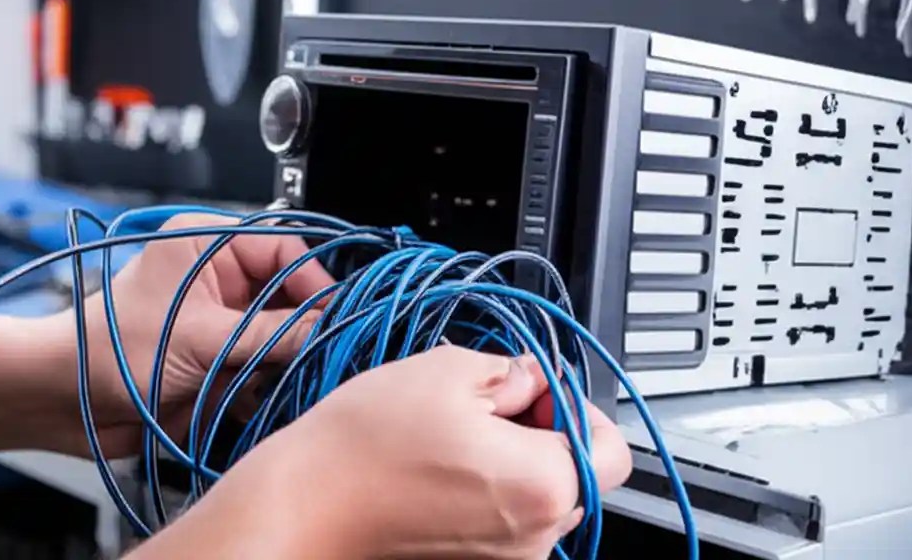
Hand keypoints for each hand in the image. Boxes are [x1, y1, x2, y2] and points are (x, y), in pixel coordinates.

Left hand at [70, 212, 334, 456]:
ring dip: (288, 359)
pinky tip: (267, 398)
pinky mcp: (217, 358)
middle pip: (288, 293)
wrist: (65, 401)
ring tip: (295, 378)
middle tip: (325, 352)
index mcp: (206, 246)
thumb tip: (329, 327)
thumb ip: (272, 335)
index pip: (284, 250)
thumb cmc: (107, 353)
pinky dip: (270, 383)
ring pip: (280, 333)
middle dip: (305, 326)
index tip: (337, 316)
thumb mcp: (203, 339)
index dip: (315, 283)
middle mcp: (215, 277)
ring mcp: (218, 319)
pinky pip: (262, 365)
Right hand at [194, 347, 632, 559]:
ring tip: (445, 436)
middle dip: (537, 432)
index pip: (611, 446)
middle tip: (482, 404)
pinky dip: (478, 492)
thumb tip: (533, 379)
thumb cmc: (362, 448)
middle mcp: (536, 540)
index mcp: (544, 485)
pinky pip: (498, 523)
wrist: (300, 507)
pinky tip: (432, 468)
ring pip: (532, 498)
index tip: (533, 388)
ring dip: (504, 461)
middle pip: (572, 474)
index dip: (574, 406)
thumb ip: (511, 371)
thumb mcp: (446, 370)